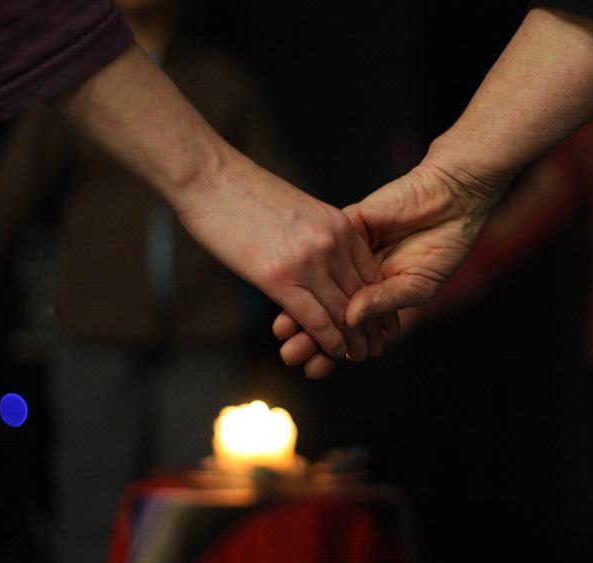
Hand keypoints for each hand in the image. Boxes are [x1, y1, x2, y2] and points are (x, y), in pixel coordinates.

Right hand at [176, 144, 388, 361]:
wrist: (211, 178)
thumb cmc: (246, 193)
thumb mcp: (298, 211)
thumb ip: (317, 237)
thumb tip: (320, 262)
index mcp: (339, 225)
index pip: (372, 272)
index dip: (380, 301)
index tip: (382, 319)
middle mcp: (332, 244)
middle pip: (364, 295)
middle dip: (372, 325)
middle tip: (377, 345)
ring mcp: (308, 262)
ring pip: (344, 313)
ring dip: (354, 340)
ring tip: (359, 355)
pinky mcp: (279, 279)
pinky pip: (316, 319)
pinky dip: (328, 341)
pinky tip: (333, 353)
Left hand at [275, 161, 498, 375]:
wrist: (451, 200)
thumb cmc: (442, 246)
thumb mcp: (417, 284)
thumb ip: (384, 300)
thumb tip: (351, 318)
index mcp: (376, 295)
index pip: (348, 326)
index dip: (331, 348)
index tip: (314, 369)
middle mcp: (358, 276)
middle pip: (326, 310)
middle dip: (309, 335)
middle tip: (292, 356)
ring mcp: (348, 252)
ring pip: (318, 285)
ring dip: (302, 310)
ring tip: (285, 334)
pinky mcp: (346, 226)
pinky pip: (322, 251)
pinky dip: (309, 273)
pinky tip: (296, 292)